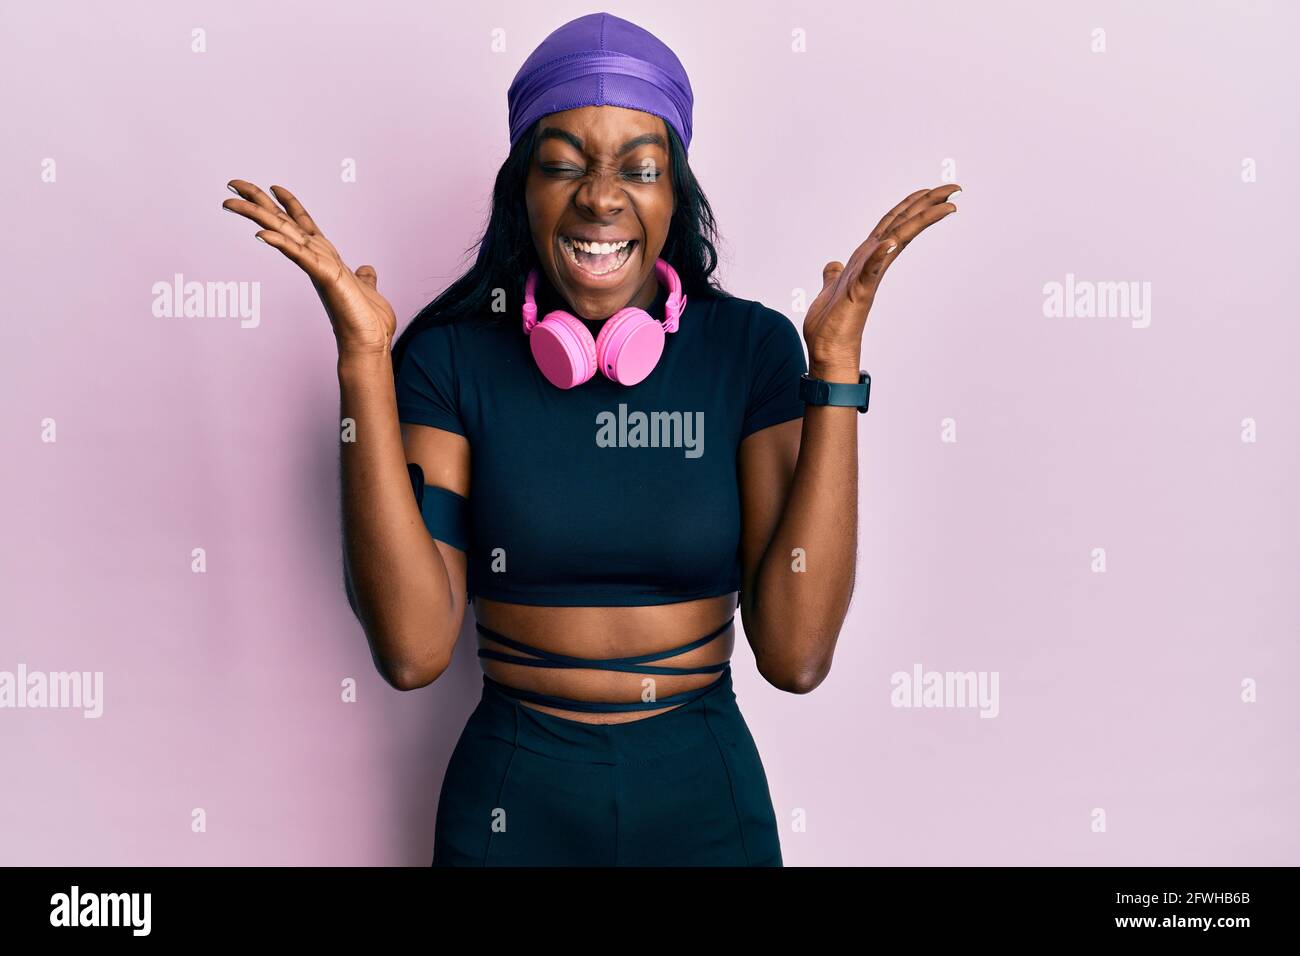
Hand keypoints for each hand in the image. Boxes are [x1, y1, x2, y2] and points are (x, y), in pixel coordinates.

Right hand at [222, 180, 395, 355]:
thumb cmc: (366, 321)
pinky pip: (300, 255)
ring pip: (282, 233)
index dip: (290, 203)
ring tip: (231, 201)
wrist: (370, 344)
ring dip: (257, 216)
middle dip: (257, 201)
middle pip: (282, 222)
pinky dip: (282, 244)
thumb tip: (367, 270)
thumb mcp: (366, 288)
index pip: (303, 223)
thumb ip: (364, 277)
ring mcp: (318, 266)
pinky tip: (261, 234)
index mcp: (326, 257)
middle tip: (232, 183)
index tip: (274, 186)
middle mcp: (317, 258)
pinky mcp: (325, 276)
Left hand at [803, 184, 959, 371]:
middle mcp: (872, 264)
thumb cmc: (831, 325)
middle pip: (902, 225)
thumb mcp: (832, 288)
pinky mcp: (860, 294)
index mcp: (866, 259)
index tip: (934, 190)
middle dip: (927, 204)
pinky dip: (879, 256)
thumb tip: (834, 264)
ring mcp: (869, 278)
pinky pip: (870, 271)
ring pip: (896, 240)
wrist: (828, 351)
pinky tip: (889, 243)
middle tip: (955, 188)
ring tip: (944, 205)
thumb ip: (835, 273)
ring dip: (918, 221)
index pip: (892, 225)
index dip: (912, 205)